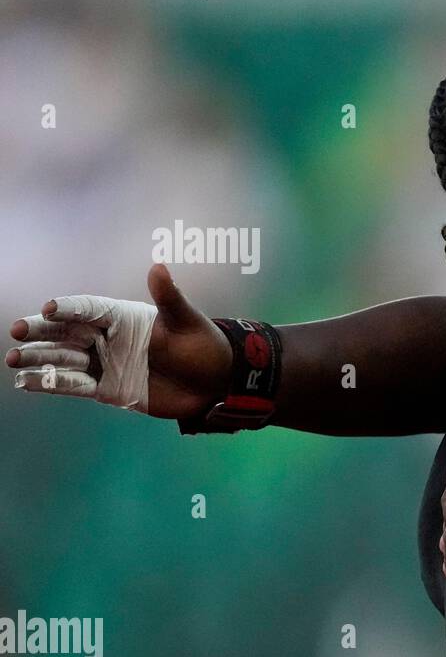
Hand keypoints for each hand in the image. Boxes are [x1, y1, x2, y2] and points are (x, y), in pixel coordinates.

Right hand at [9, 263, 230, 418]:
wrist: (214, 382)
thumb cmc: (203, 344)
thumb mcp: (188, 321)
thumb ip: (169, 298)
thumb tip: (158, 268)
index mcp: (124, 316)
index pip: (90, 308)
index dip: (70, 308)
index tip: (50, 309)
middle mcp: (108, 338)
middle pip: (67, 332)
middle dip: (41, 332)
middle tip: (17, 331)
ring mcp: (105, 363)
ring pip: (64, 359)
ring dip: (38, 358)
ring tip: (13, 359)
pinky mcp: (107, 388)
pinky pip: (73, 385)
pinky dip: (50, 383)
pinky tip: (26, 382)